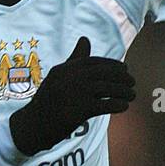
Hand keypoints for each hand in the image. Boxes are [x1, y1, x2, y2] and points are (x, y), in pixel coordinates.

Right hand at [8, 35, 135, 156]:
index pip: (95, 62)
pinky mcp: (80, 110)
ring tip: (132, 95)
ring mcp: (76, 94)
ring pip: (108, 89)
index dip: (113, 65)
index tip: (124, 69)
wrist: (32, 126)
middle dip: (122, 77)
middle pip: (105, 73)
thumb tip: (85, 39)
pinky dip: (117, 105)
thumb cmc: (47, 102)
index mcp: (66, 68)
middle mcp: (71, 78)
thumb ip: (74, 59)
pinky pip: (105, 105)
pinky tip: (124, 106)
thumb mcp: (58, 76)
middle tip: (132, 82)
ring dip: (124, 91)